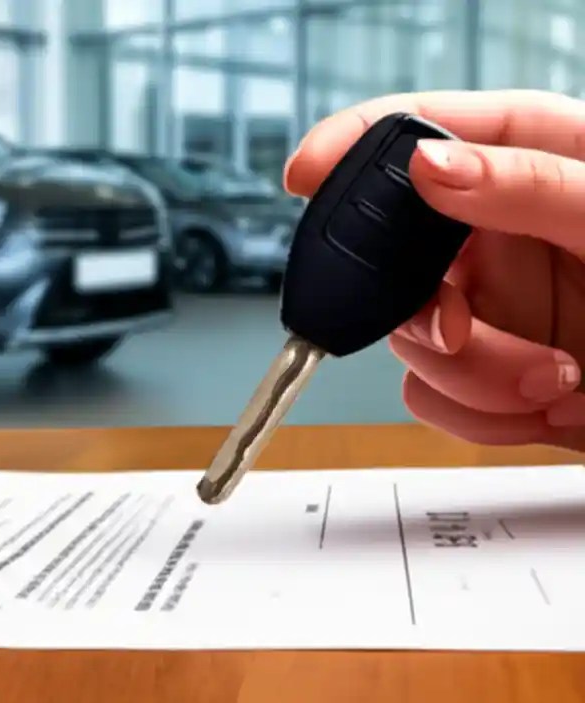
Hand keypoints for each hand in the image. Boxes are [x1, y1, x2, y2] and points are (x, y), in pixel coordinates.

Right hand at [285, 89, 584, 450]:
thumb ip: (531, 185)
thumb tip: (432, 167)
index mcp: (546, 167)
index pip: (433, 130)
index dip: (361, 143)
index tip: (308, 170)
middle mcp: (511, 239)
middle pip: (398, 251)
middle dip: (420, 302)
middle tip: (459, 323)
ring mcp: (501, 314)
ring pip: (406, 337)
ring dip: (470, 373)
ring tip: (551, 380)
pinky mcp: (499, 383)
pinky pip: (430, 398)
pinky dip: (480, 415)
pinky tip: (549, 406)